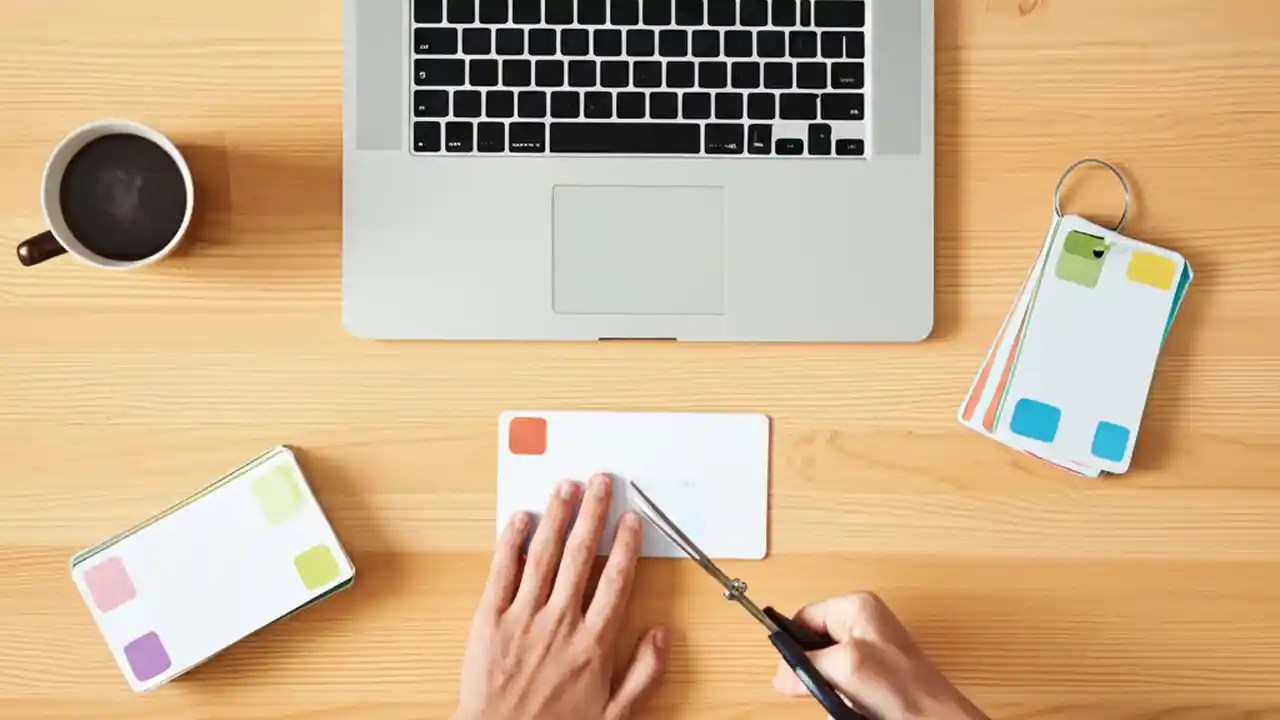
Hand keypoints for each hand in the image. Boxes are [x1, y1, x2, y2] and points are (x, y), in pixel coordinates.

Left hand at [454, 474, 668, 719]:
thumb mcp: (614, 717)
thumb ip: (643, 675)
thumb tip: (661, 634)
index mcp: (592, 644)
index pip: (615, 580)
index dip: (626, 545)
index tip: (632, 519)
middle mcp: (560, 623)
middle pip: (581, 556)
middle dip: (593, 514)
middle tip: (601, 482)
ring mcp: (522, 618)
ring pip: (544, 555)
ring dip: (557, 516)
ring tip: (566, 486)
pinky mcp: (488, 621)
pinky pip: (501, 572)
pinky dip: (511, 542)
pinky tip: (520, 519)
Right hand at [772, 593, 986, 719]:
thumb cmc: (904, 688)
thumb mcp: (844, 666)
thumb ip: (807, 663)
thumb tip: (782, 674)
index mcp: (855, 607)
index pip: (803, 618)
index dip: (793, 645)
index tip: (790, 672)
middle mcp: (862, 623)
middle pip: (813, 644)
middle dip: (812, 670)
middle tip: (823, 688)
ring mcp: (869, 650)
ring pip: (825, 668)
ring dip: (827, 688)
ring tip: (844, 701)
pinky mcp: (874, 675)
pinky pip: (841, 684)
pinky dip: (840, 698)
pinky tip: (853, 708)